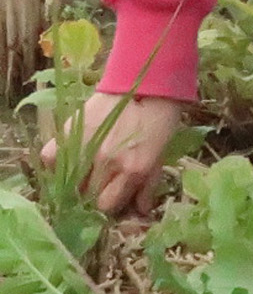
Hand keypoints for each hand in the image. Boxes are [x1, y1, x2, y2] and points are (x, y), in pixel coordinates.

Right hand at [42, 91, 184, 215]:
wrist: (144, 83)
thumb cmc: (158, 120)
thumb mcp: (161, 153)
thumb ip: (148, 184)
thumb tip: (140, 211)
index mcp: (134, 169)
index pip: (108, 205)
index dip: (109, 203)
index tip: (111, 197)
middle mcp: (107, 163)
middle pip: (88, 197)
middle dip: (94, 194)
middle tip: (100, 183)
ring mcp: (86, 148)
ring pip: (70, 183)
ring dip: (78, 181)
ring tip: (87, 172)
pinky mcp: (70, 133)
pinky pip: (51, 159)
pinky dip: (55, 163)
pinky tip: (69, 160)